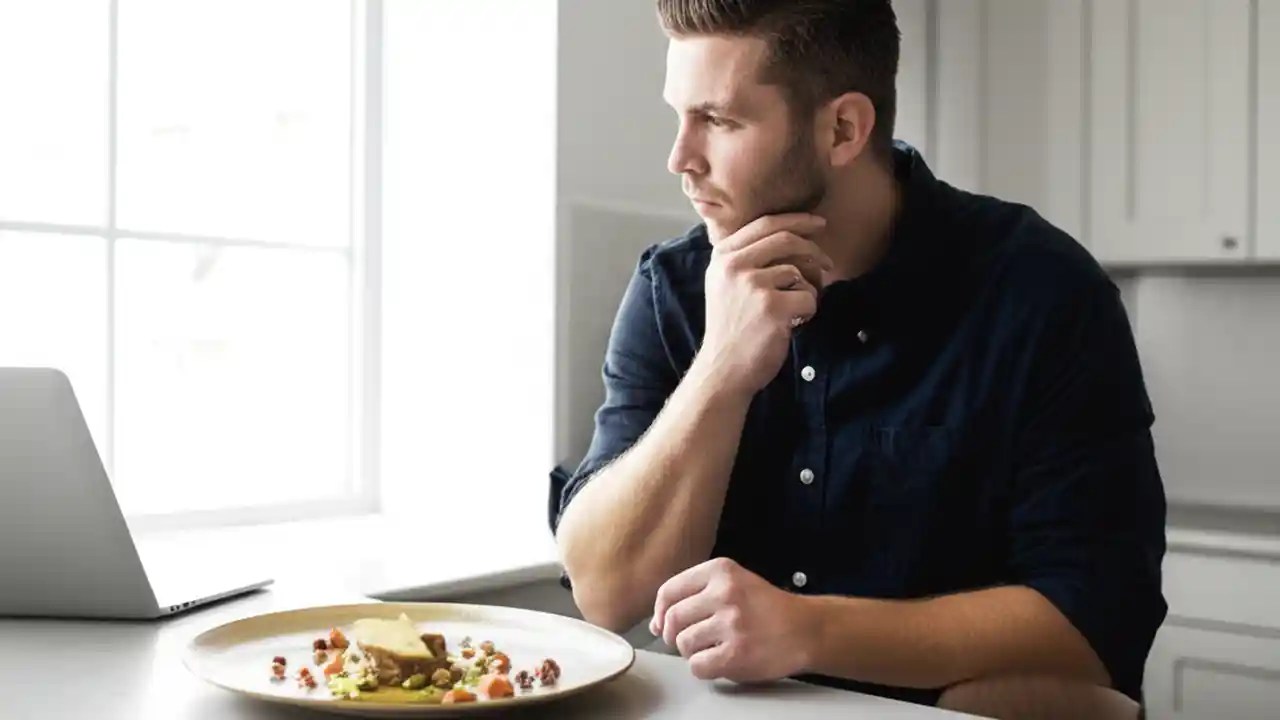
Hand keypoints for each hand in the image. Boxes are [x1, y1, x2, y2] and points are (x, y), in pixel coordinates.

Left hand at [649, 557, 815, 682]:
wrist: (805, 629)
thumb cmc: (765, 608)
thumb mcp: (732, 583)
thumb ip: (693, 596)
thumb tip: (655, 623)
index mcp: (720, 571)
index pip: (668, 591)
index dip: (660, 612)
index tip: (664, 623)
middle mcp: (724, 593)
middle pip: (673, 619)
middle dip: (674, 635)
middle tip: (689, 640)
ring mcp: (731, 624)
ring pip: (683, 644)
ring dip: (692, 652)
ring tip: (712, 648)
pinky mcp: (736, 653)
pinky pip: (697, 666)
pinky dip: (703, 668)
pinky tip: (719, 661)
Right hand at [695, 214, 832, 396]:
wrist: (723, 369)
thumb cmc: (731, 329)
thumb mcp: (724, 284)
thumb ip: (745, 258)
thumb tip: (790, 236)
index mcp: (722, 256)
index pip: (764, 223)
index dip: (796, 219)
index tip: (817, 223)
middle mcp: (734, 265)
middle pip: (786, 239)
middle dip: (813, 248)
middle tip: (828, 262)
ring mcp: (752, 284)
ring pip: (799, 272)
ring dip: (807, 291)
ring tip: (793, 311)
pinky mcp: (772, 306)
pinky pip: (808, 297)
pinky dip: (808, 311)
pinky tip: (793, 324)